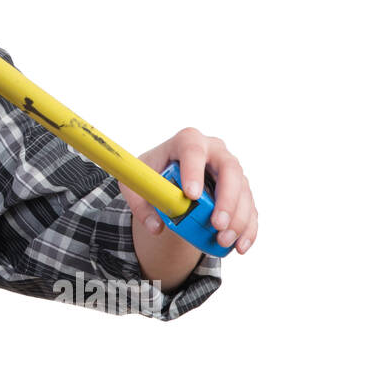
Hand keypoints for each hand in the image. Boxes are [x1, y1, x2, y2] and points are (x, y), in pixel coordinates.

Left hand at [118, 127, 257, 254]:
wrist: (168, 175)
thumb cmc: (152, 174)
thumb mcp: (137, 185)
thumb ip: (141, 205)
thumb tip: (155, 227)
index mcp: (187, 141)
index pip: (193, 150)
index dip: (194, 171)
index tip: (191, 196)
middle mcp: (214, 151)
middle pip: (229, 169)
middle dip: (226, 199)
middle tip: (216, 225)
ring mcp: (231, 169)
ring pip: (243, 191)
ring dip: (237, 219)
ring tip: (223, 240)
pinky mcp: (240, 189)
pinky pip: (250, 208)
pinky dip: (247, 228)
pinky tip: (240, 245)